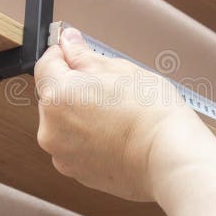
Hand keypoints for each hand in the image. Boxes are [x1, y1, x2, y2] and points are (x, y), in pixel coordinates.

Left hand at [34, 27, 205, 200]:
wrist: (169, 157)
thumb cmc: (150, 114)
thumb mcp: (118, 69)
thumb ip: (84, 55)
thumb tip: (69, 42)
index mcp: (57, 97)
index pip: (46, 64)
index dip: (64, 54)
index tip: (78, 52)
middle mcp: (51, 129)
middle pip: (53, 96)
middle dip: (74, 87)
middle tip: (108, 87)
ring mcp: (62, 155)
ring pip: (64, 123)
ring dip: (81, 115)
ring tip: (116, 114)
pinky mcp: (77, 172)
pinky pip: (76, 146)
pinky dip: (89, 139)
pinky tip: (116, 134)